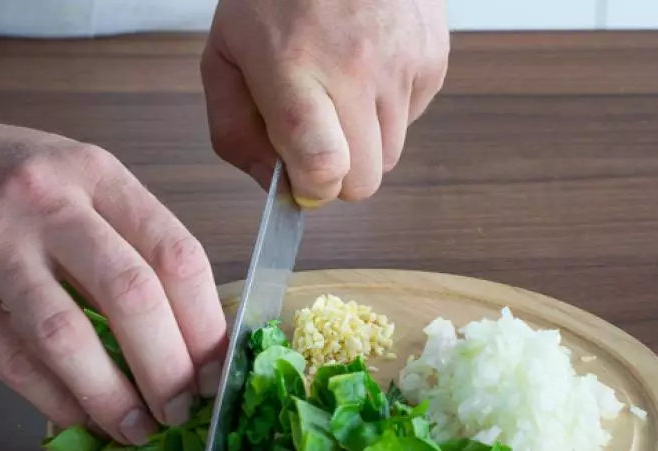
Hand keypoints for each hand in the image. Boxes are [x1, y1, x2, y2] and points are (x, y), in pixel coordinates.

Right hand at [0, 103, 225, 443]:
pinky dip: (54, 398)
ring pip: (66, 334)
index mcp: (95, 173)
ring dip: (112, 395)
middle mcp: (46, 200)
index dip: (206, 324)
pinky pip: (11, 358)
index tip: (218, 372)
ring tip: (137, 429)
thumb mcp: (75, 180)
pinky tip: (79, 419)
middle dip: (168, 368)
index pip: (176, 252)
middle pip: (132, 294)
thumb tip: (189, 337)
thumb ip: (127, 241)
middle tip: (183, 411)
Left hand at [201, 0, 447, 205]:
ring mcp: (402, 65)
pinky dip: (388, 109)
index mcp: (294, 69)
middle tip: (316, 136)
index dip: (312, 187)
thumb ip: (234, 130)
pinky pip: (413, 118)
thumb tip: (272, 184)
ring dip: (364, 141)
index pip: (323, 165)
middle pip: (364, 181)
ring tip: (340, 91)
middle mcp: (356, 70)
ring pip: (391, 155)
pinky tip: (367, 68)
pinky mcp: (433, 60)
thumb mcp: (224, 55)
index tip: (298, 176)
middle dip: (338, 174)